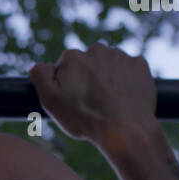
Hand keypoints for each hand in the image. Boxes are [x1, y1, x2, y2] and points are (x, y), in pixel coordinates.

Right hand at [28, 44, 155, 143]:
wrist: (125, 129)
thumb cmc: (86, 117)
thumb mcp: (51, 101)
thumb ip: (40, 77)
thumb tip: (38, 66)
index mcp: (73, 57)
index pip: (65, 66)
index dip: (67, 84)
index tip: (73, 99)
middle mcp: (97, 50)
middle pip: (88, 62)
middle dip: (88, 77)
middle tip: (91, 101)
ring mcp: (121, 57)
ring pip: (109, 64)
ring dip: (107, 77)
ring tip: (109, 101)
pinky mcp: (140, 66)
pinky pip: (130, 68)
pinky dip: (127, 78)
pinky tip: (124, 96)